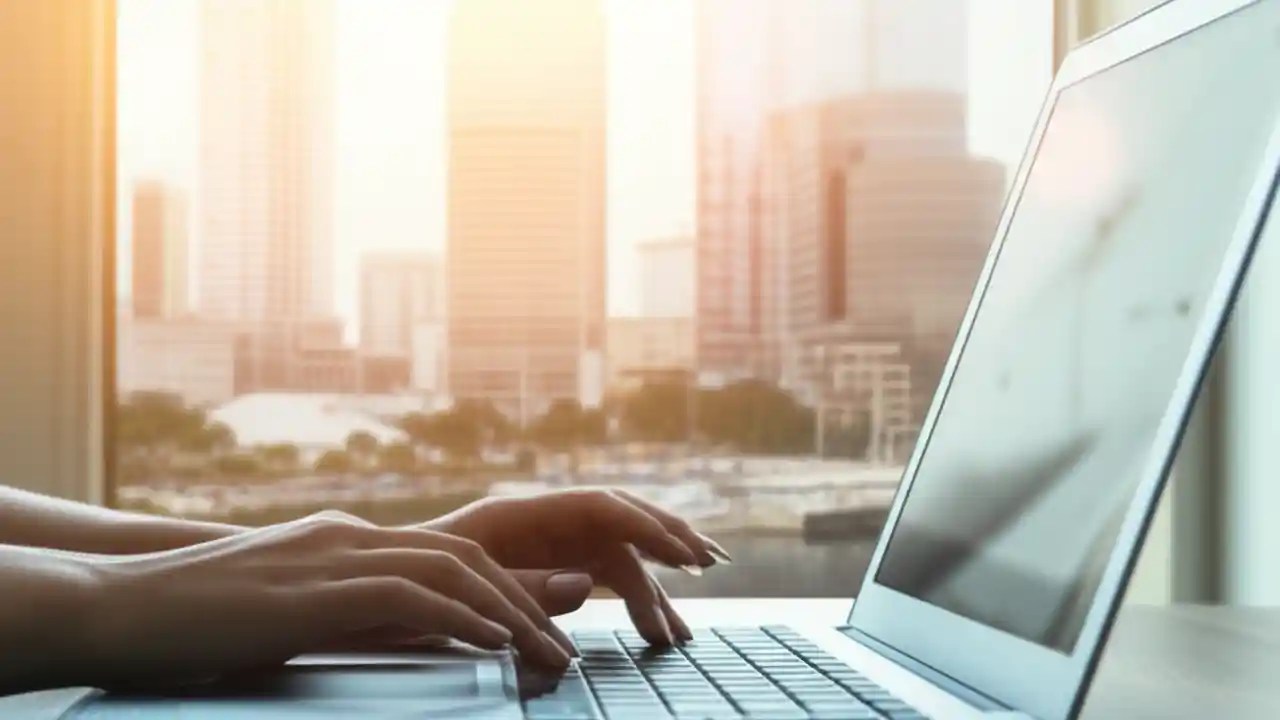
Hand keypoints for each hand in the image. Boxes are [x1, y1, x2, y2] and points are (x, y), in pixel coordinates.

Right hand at [78, 512, 573, 688]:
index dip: (502, 589)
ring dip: (509, 613)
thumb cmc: (192, 621)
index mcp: (343, 539)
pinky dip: (460, 619)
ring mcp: (331, 556)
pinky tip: (492, 643)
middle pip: (466, 557)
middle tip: (562, 644)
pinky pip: (408, 597)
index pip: (446, 555)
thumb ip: (338, 616)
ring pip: (451, 570)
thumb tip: (389, 640)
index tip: (538, 629)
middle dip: (524, 600)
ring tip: (546, 652)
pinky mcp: (314, 592)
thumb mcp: (282, 613)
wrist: (117, 605)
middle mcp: (348, 536)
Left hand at [424, 489, 732, 646]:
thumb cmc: (409, 584)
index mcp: (519, 516)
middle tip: (708, 562)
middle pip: (621, 522)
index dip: (643, 523)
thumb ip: (521, 584)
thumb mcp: (457, 585)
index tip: (680, 549)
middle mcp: (544, 526)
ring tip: (681, 634)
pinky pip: (606, 582)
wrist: (377, 592)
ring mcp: (550, 550)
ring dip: (656, 590)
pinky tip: (660, 628)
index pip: (596, 506)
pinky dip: (636, 603)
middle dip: (667, 539)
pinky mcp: (552, 574)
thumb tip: (583, 584)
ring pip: (620, 559)